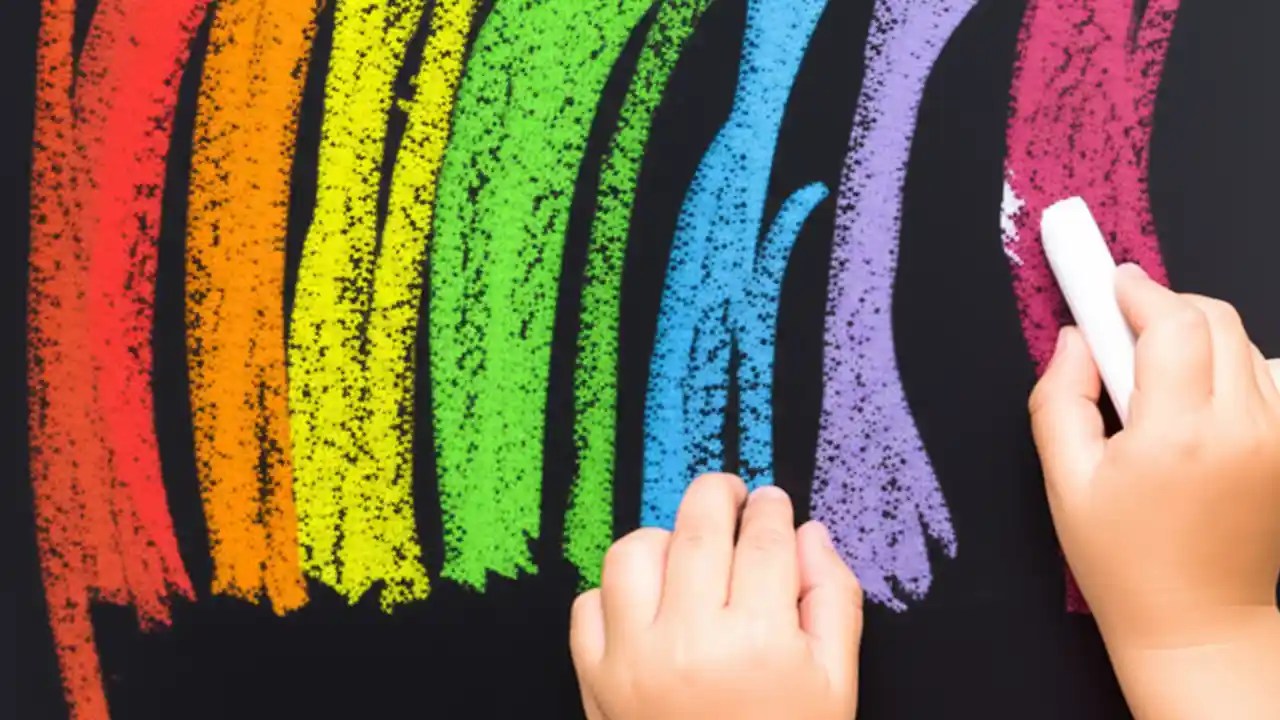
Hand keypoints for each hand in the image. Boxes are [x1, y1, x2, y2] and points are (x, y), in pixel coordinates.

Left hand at [569, 474, 862, 719]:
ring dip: (664, 539)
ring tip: (687, 551)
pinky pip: (588, 606)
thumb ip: (832, 600)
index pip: (763, 540)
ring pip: (633, 555)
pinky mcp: (594, 681)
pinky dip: (614, 593)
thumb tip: (808, 533)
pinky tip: (647, 603)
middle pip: (698, 529)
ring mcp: (632, 660)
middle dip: (718, 495)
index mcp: (758, 642)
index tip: (774, 502)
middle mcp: (689, 641)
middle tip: (731, 493)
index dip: (772, 510)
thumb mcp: (836, 685)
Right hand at [1030, 263, 1279, 717]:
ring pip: (1245, 344)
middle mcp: (1243, 431)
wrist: (1199, 626)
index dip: (1136, 290)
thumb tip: (1076, 339)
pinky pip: (1266, 379)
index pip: (1173, 322)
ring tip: (1155, 381)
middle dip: (1164, 306)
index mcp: (1177, 436)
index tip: (1105, 279)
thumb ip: (1060, 398)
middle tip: (1121, 326)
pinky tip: (1194, 405)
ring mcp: (1279, 442)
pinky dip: (1229, 369)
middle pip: (1216, 319)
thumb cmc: (1124, 562)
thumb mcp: (1065, 482)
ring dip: (1197, 338)